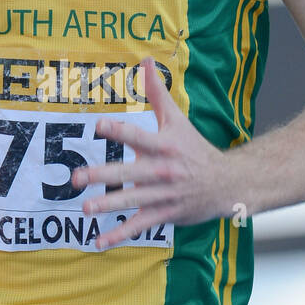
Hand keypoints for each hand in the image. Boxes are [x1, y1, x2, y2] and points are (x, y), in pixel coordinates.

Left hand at [71, 56, 234, 249]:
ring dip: (108, 206)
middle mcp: (163, 171)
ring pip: (133, 201)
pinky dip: (119, 236)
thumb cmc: (196, 148)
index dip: (119, 130)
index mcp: (164, 145)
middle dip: (102, 176)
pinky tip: (98, 243)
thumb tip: (145, 60)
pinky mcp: (164, 215)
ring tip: (85, 209)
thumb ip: (158, 93)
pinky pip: (139, 226)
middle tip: (77, 178)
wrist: (227, 184)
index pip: (139, 136)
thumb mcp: (177, 120)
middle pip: (130, 173)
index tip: (98, 125)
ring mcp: (163, 195)